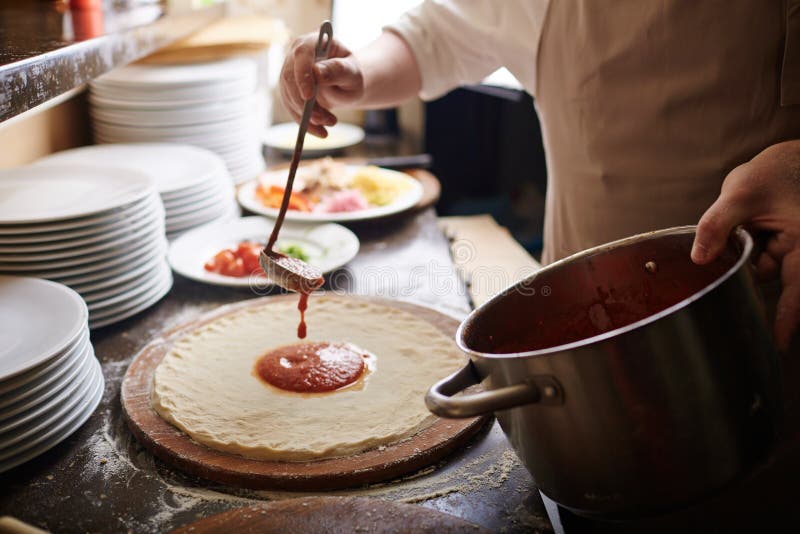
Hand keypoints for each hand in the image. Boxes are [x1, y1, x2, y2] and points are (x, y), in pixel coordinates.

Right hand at [279, 33, 364, 137]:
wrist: (346, 83)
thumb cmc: (350, 74)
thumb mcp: (352, 73)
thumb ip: (337, 70)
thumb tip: (317, 71)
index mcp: (313, 41)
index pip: (302, 55)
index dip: (302, 75)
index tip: (309, 96)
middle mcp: (296, 54)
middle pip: (290, 78)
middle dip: (305, 104)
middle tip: (326, 120)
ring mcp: (289, 72)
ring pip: (288, 96)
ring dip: (307, 115)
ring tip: (331, 122)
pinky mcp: (288, 89)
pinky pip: (291, 108)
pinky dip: (304, 122)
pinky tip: (320, 131)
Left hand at [692, 140, 799, 349]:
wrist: (790, 160)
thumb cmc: (776, 173)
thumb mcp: (741, 193)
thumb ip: (718, 225)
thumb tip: (698, 259)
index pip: (797, 290)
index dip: (786, 319)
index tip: (777, 345)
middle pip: (766, 278)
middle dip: (745, 268)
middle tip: (737, 241)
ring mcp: (789, 252)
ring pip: (756, 269)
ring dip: (743, 255)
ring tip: (745, 222)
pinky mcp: (779, 250)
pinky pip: (756, 260)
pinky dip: (746, 249)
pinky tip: (745, 229)